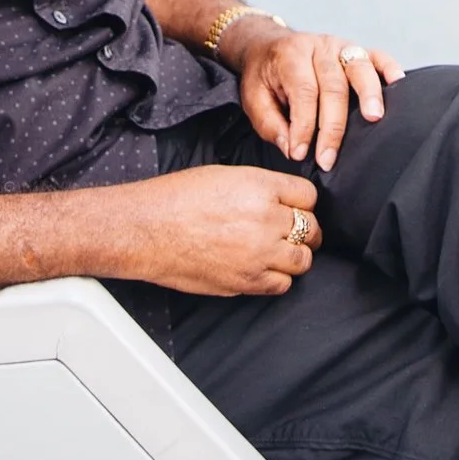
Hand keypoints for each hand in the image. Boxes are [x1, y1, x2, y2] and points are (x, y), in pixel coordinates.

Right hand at [117, 166, 322, 295]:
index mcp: (261, 187)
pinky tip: (264, 268)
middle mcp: (266, 220)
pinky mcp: (247, 281)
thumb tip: (282, 201)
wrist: (147, 230)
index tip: (297, 206)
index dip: (303, 202)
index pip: (309, 196)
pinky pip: (283, 284)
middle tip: (293, 230)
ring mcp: (259, 254)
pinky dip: (278, 277)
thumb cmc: (177, 199)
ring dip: (295, 255)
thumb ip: (261, 188)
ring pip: (302, 259)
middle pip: (311, 228)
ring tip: (280, 251)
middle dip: (305, 229)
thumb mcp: (226, 175)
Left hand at [219, 19, 404, 171]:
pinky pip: (378, 56)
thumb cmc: (264, 77)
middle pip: (333, 86)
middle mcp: (318, 46)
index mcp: (289, 56)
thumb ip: (270, 125)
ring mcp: (340, 45)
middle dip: (333, 126)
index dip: (303, 126)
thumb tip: (292, 149)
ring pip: (359, 67)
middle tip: (329, 159)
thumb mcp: (253, 99)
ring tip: (374, 119)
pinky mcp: (357, 49)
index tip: (301, 154)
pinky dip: (390, 69)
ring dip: (369, 94)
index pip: (303, 92)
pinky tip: (398, 84)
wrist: (269, 46)